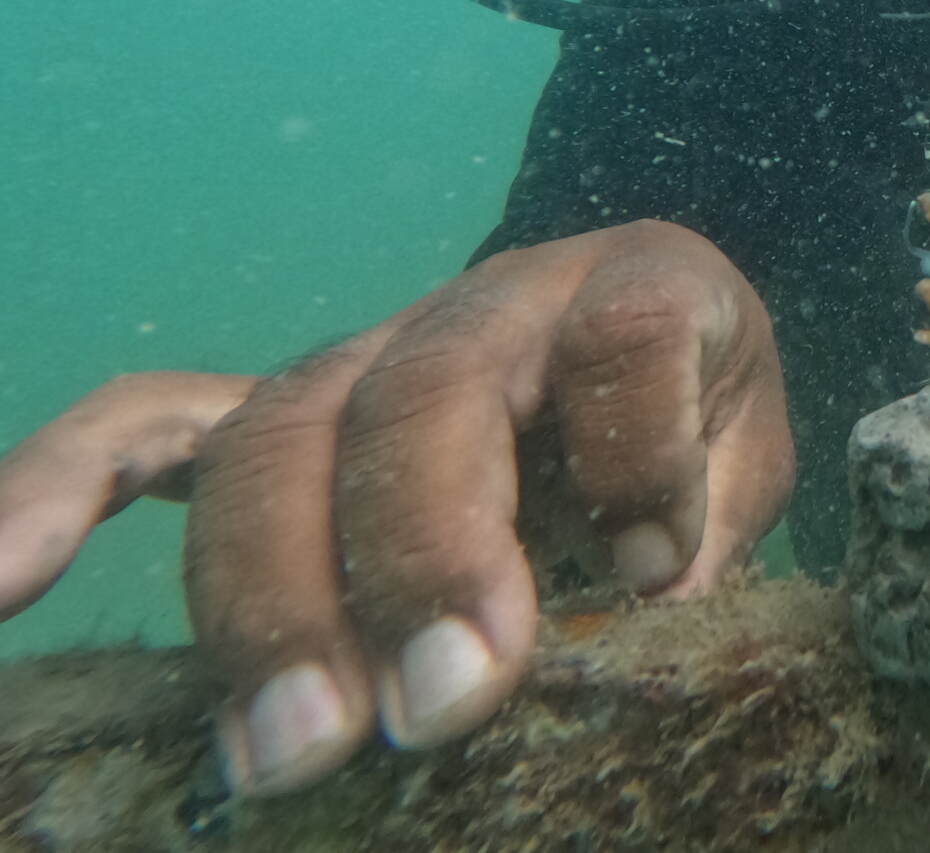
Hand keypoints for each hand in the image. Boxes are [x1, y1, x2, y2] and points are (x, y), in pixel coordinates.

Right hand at [0, 219, 793, 796]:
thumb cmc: (698, 436)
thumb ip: (705, 535)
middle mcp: (495, 299)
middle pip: (423, 393)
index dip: (638, 448)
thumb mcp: (747, 476)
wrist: (650, 357)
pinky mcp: (281, 409)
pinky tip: (3, 580)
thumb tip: (637, 620)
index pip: (629, 331)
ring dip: (272, 595)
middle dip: (422, 557)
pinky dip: (59, 488)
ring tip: (290, 751)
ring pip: (279, 434)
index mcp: (644, 286)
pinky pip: (146, 427)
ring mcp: (373, 347)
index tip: (650, 572)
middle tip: (441, 714)